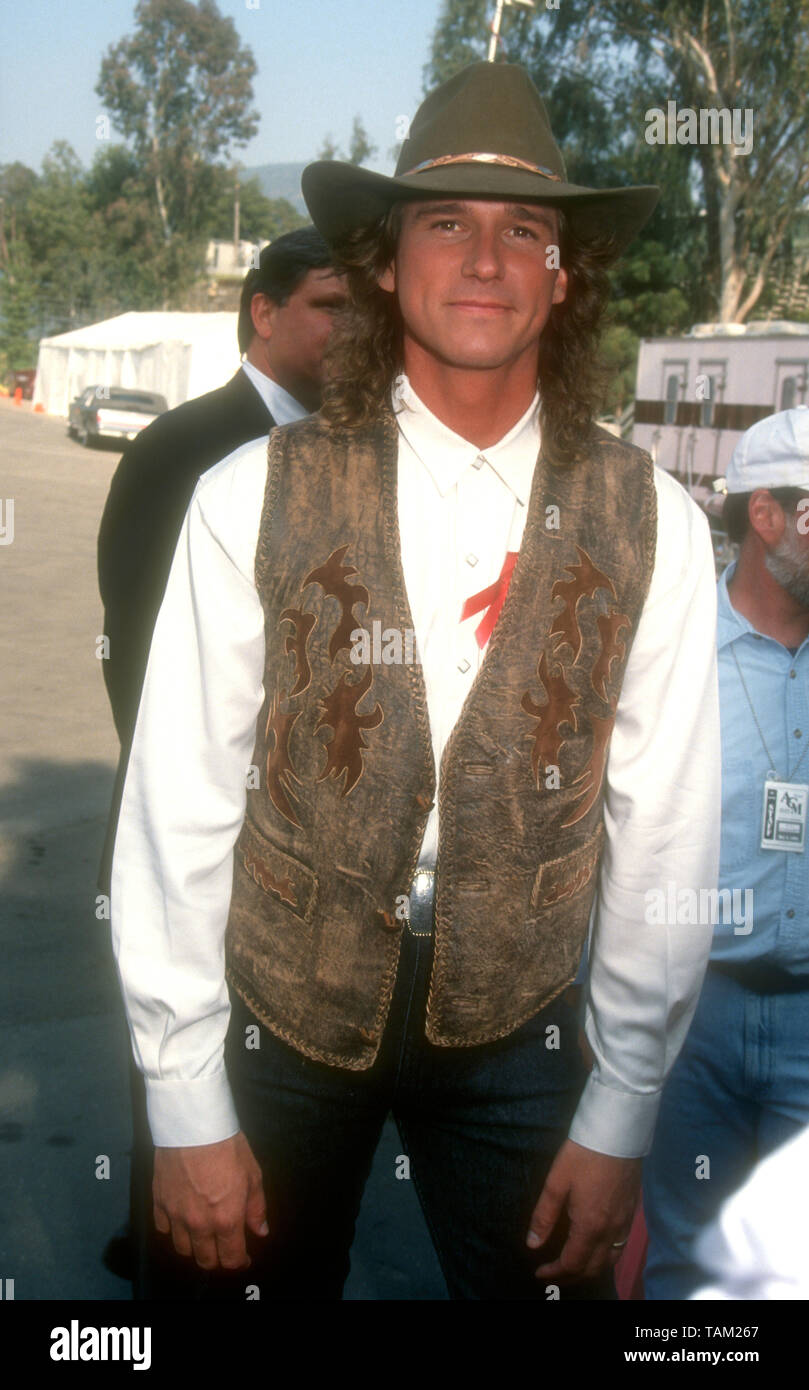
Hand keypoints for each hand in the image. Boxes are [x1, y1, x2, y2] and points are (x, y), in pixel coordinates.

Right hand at [153, 1130, 268, 1271]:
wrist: (193, 1125)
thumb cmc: (227, 1146)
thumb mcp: (253, 1174)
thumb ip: (256, 1208)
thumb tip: (260, 1230)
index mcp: (226, 1219)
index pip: (230, 1259)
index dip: (239, 1263)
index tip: (243, 1258)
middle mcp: (199, 1224)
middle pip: (204, 1260)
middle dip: (217, 1260)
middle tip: (223, 1248)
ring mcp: (176, 1215)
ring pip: (182, 1248)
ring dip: (194, 1247)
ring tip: (203, 1236)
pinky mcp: (159, 1202)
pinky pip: (163, 1229)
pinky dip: (173, 1230)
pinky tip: (181, 1220)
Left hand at [526, 1138, 640, 1282]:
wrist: (617, 1133)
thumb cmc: (583, 1154)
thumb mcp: (556, 1182)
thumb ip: (543, 1216)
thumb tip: (532, 1244)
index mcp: (590, 1226)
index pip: (572, 1264)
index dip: (554, 1273)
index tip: (539, 1273)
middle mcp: (610, 1231)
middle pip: (592, 1268)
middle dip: (570, 1277)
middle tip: (552, 1275)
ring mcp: (624, 1223)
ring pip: (609, 1261)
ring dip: (589, 1270)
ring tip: (572, 1268)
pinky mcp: (630, 1213)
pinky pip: (619, 1247)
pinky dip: (605, 1258)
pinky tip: (595, 1250)